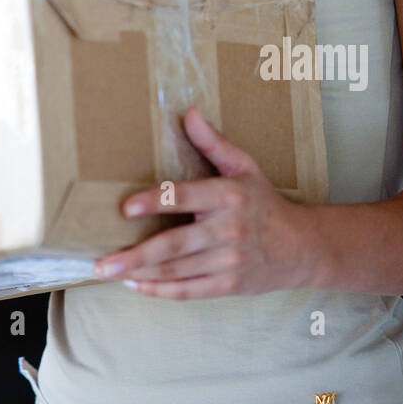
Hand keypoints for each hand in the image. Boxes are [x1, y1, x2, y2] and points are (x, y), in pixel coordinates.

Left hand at [92, 106, 321, 298]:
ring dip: (141, 273)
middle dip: (136, 255)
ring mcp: (229, 261)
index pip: (185, 196)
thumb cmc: (264, 202)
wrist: (301, 247)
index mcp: (229, 195)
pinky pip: (190, 290)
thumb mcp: (244, 167)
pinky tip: (136, 286)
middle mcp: (229, 230)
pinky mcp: (229, 285)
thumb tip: (189, 112)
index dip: (155, 202)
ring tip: (108, 272)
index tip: (125, 208)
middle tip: (101, 262)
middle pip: (175, 244)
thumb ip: (213, 143)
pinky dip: (162, 291)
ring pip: (177, 270)